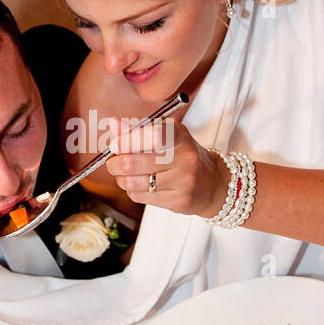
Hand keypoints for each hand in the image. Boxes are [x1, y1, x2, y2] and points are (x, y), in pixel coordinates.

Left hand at [105, 116, 229, 217]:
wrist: (211, 183)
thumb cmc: (183, 156)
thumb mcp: (167, 137)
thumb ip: (138, 132)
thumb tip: (114, 123)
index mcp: (180, 137)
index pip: (151, 135)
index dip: (127, 141)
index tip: (115, 146)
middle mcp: (185, 158)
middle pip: (135, 163)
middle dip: (115, 164)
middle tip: (113, 162)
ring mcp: (183, 181)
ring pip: (134, 183)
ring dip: (122, 179)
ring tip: (125, 175)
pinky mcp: (178, 201)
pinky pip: (141, 197)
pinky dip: (133, 191)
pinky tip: (140, 185)